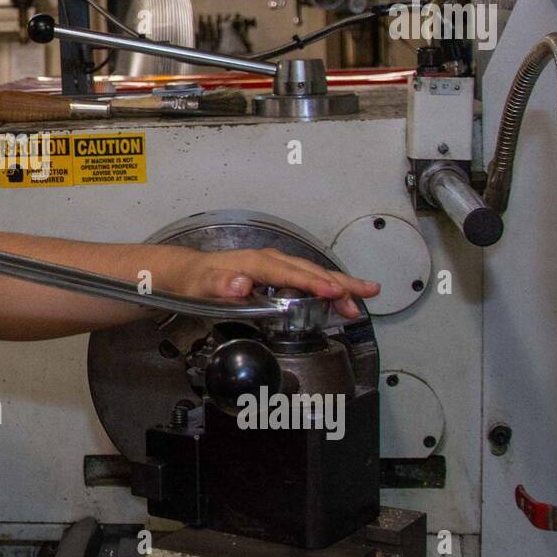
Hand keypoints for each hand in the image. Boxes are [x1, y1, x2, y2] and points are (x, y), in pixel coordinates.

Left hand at [186, 248, 378, 319]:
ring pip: (313, 273)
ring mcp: (275, 265)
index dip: (313, 283)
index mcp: (254, 263)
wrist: (189, 272)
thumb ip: (220, 285)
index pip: (289, 273)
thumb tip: (240, 284)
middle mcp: (269, 260)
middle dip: (340, 283)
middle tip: (366, 294)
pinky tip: (341, 297)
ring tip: (365, 296)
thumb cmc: (196, 280)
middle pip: (310, 271)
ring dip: (339, 285)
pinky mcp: (277, 273)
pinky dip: (327, 285)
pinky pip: (307, 278)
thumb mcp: (201, 286)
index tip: (335, 293)